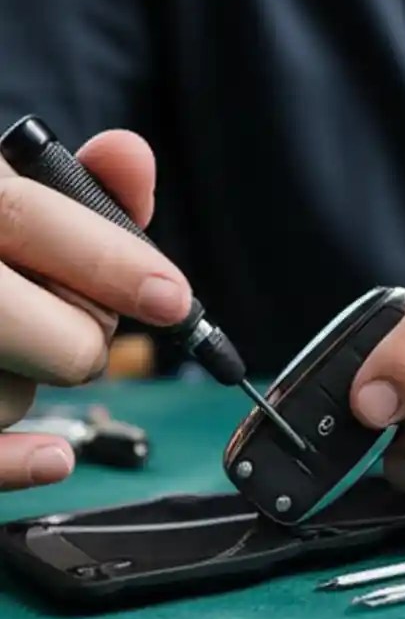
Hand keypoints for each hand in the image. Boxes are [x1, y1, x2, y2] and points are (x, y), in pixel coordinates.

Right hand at [0, 131, 191, 489]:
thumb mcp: (0, 194)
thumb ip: (74, 187)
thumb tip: (131, 156)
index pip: (24, 218)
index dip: (111, 260)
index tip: (173, 297)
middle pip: (60, 339)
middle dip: (83, 336)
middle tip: (59, 314)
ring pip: (15, 399)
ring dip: (23, 381)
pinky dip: (17, 462)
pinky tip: (54, 456)